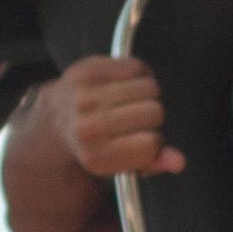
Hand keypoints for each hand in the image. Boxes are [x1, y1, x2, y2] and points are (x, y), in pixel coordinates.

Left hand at [57, 54, 178, 178]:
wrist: (53, 121)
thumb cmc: (95, 145)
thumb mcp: (120, 166)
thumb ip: (153, 164)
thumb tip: (178, 161)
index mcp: (97, 156)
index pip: (151, 143)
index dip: (155, 142)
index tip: (144, 141)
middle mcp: (89, 127)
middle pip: (154, 112)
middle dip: (152, 117)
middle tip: (136, 120)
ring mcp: (85, 96)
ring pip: (149, 87)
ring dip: (147, 95)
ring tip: (131, 102)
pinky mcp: (87, 70)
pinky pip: (136, 66)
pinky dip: (137, 75)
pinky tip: (124, 85)